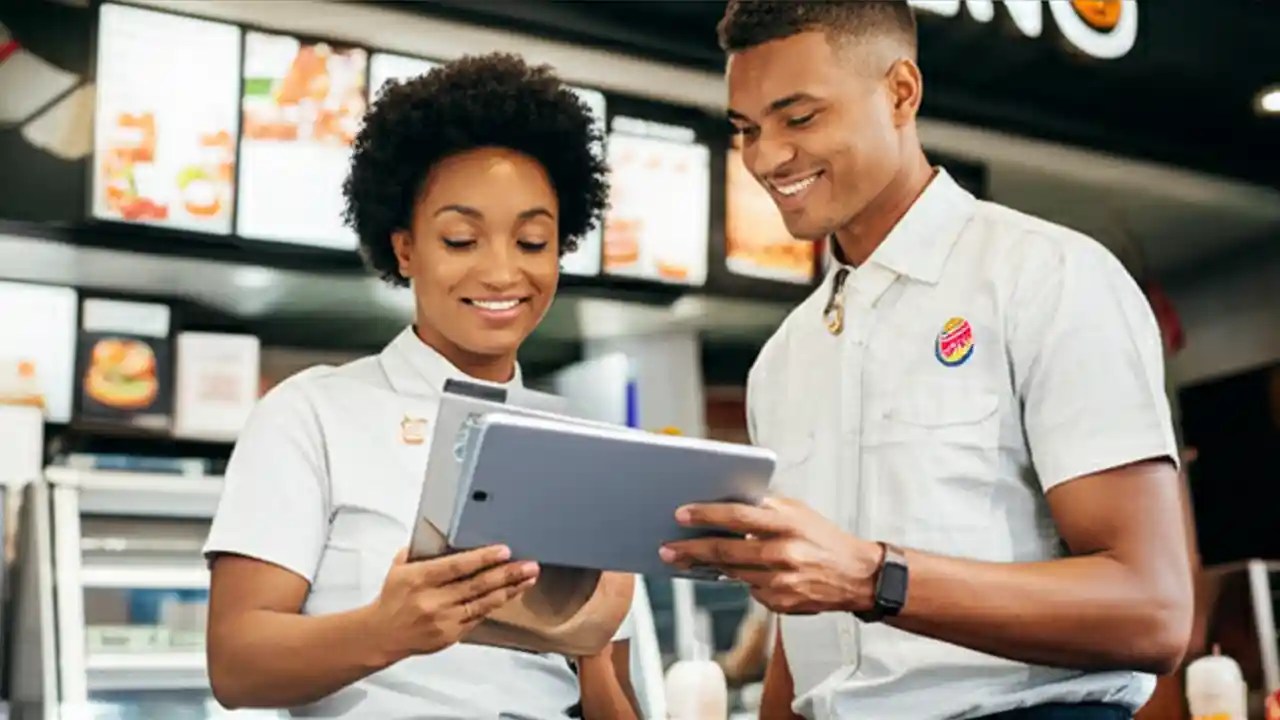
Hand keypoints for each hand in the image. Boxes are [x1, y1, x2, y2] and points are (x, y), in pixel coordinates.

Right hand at [366, 545, 538, 662]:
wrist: (382, 635)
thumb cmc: (393, 596)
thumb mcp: (399, 567)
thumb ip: (420, 550)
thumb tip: (441, 530)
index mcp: (419, 579)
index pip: (456, 567)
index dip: (482, 559)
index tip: (505, 551)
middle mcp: (433, 600)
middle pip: (477, 586)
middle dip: (507, 574)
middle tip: (530, 565)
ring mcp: (444, 620)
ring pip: (483, 603)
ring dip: (510, 590)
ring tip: (529, 578)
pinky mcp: (451, 635)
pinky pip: (479, 617)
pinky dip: (496, 604)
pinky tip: (511, 593)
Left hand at [660, 496, 881, 614]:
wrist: (857, 576)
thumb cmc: (824, 539)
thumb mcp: (798, 512)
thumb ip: (765, 507)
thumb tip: (725, 502)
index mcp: (786, 523)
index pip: (737, 516)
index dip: (705, 515)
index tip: (680, 514)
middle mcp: (783, 552)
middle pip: (725, 551)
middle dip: (691, 549)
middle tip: (667, 548)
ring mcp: (781, 581)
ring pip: (733, 573)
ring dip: (708, 568)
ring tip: (686, 560)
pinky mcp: (781, 602)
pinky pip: (751, 590)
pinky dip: (746, 581)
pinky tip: (750, 574)